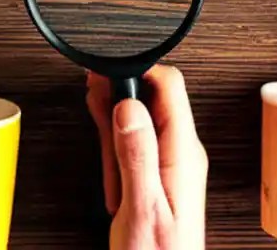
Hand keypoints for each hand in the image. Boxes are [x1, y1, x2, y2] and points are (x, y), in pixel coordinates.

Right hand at [87, 66, 207, 249]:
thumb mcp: (142, 207)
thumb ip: (137, 155)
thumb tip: (129, 107)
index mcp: (182, 155)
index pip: (171, 88)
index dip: (139, 69)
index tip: (108, 70)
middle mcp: (182, 154)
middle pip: (155, 98)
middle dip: (122, 87)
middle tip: (94, 82)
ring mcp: (173, 164)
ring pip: (146, 117)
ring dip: (117, 110)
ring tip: (94, 100)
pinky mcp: (161, 174)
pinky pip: (141, 139)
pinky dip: (119, 132)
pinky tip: (105, 128)